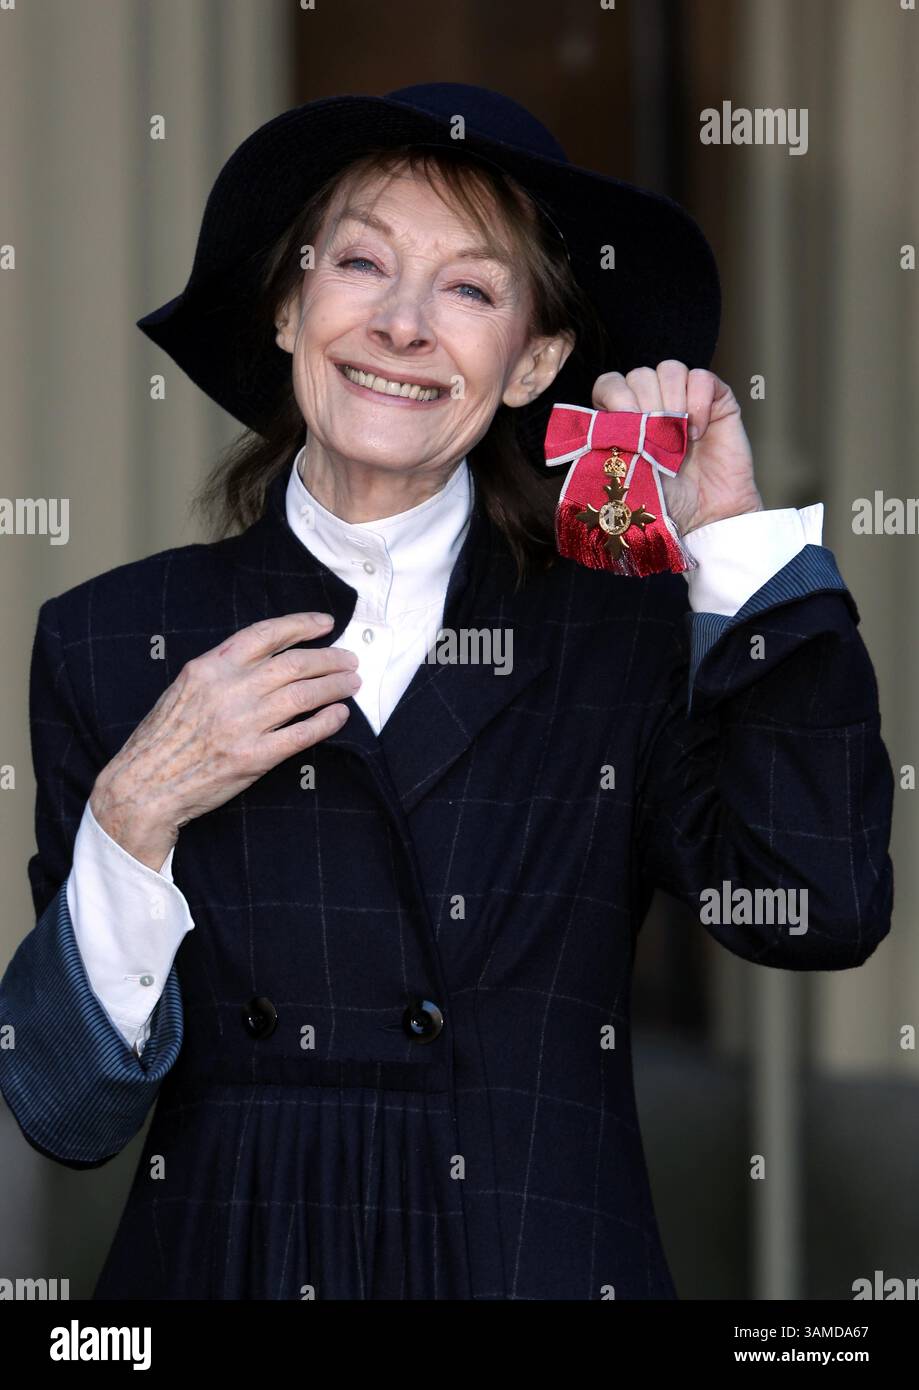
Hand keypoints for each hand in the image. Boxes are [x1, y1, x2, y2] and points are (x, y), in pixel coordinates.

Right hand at [89, 613, 360, 869]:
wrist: (144, 784)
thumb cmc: (163, 738)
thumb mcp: (184, 688)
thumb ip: (222, 671)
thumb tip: (269, 658)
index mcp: (209, 668)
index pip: (265, 634)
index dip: (301, 624)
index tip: (326, 624)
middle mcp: (228, 690)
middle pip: (293, 663)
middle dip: (328, 658)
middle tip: (350, 660)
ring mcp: (242, 724)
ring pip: (303, 694)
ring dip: (333, 686)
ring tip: (352, 683)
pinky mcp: (253, 757)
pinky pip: (301, 733)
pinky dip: (326, 721)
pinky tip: (339, 715)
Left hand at [590, 361, 762, 534]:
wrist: (706, 519)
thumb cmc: (665, 502)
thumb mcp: (625, 476)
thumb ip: (610, 446)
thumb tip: (599, 427)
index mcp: (626, 419)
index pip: (610, 384)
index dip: (614, 396)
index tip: (623, 421)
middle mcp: (653, 404)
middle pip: (640, 375)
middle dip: (644, 404)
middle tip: (655, 439)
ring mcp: (685, 400)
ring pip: (670, 369)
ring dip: (670, 400)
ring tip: (677, 437)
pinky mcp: (716, 401)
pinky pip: (703, 377)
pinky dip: (698, 401)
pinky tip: (696, 432)